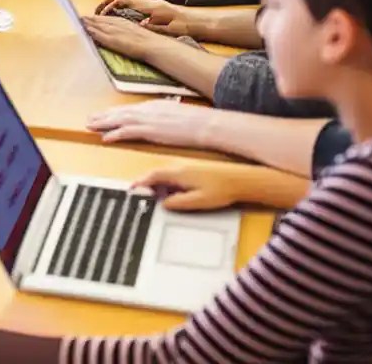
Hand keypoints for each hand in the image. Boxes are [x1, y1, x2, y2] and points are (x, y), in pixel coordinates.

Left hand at [80, 14, 168, 61]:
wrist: (153, 45)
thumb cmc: (149, 42)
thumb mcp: (138, 32)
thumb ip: (129, 32)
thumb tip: (126, 36)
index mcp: (126, 23)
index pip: (109, 19)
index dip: (100, 18)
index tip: (92, 17)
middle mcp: (119, 25)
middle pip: (102, 20)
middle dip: (91, 19)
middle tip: (81, 17)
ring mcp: (115, 32)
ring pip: (99, 26)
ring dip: (89, 23)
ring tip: (80, 21)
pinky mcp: (112, 39)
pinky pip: (99, 34)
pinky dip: (92, 31)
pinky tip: (86, 29)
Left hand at [86, 99, 216, 147]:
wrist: (205, 124)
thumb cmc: (197, 121)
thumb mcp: (177, 114)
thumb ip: (165, 116)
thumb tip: (161, 120)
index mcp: (155, 105)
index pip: (130, 109)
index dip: (115, 112)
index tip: (104, 114)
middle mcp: (148, 110)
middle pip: (121, 112)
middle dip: (104, 116)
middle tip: (89, 119)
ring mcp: (148, 119)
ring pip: (120, 120)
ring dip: (104, 123)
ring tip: (91, 126)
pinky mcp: (150, 130)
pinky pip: (127, 132)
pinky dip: (115, 134)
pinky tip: (106, 138)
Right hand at [96, 0, 195, 36]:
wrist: (203, 23)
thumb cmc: (187, 25)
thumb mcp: (170, 28)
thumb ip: (154, 26)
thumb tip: (140, 25)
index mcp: (153, 6)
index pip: (126, 1)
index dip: (111, 6)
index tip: (102, 14)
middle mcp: (151, 3)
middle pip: (124, 1)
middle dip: (107, 7)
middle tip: (95, 15)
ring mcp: (153, 5)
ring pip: (128, 4)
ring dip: (114, 10)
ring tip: (101, 17)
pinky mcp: (157, 10)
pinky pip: (134, 8)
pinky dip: (123, 12)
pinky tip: (119, 20)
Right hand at [134, 162, 254, 211]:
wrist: (241, 180)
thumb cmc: (222, 190)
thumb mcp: (198, 201)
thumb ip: (178, 203)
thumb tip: (163, 204)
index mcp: (178, 174)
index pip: (152, 176)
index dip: (139, 183)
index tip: (130, 189)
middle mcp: (180, 167)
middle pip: (156, 174)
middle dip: (145, 184)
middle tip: (139, 197)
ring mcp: (186, 167)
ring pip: (164, 174)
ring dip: (156, 184)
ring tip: (153, 197)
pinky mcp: (192, 170)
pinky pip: (172, 175)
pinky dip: (165, 183)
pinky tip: (171, 193)